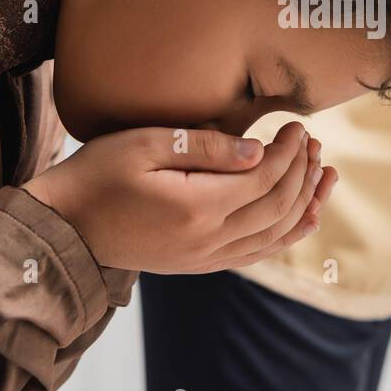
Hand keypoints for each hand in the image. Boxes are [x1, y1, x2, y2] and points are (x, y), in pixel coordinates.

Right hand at [22, 121, 336, 273]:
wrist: (64, 228)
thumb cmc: (97, 175)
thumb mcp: (144, 144)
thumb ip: (204, 147)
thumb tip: (257, 150)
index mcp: (196, 208)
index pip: (264, 179)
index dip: (289, 151)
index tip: (299, 125)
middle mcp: (208, 241)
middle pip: (278, 207)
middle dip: (303, 172)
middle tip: (313, 142)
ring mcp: (206, 259)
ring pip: (275, 235)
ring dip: (305, 203)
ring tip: (325, 173)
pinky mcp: (200, 265)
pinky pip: (258, 254)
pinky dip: (287, 235)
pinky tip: (305, 216)